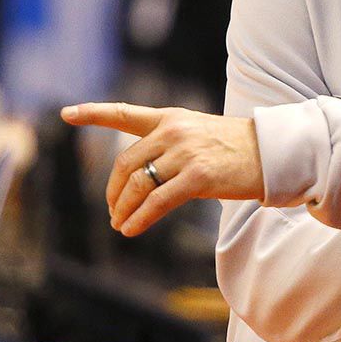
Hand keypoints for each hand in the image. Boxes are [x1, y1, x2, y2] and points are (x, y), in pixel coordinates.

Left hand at [60, 102, 264, 234]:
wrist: (274, 153)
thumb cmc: (240, 149)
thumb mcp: (201, 135)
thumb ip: (170, 147)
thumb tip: (142, 181)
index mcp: (172, 118)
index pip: (125, 113)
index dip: (93, 113)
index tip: (66, 114)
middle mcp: (174, 131)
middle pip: (126, 163)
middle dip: (113, 191)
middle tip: (112, 210)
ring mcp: (186, 153)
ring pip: (139, 185)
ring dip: (124, 208)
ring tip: (121, 224)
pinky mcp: (198, 177)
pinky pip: (158, 201)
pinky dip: (140, 218)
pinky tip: (133, 228)